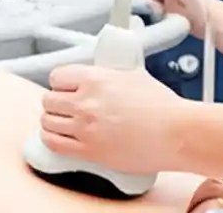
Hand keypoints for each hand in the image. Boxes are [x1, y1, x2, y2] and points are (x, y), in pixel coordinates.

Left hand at [41, 64, 190, 174]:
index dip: (60, 83)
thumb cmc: (162, 106)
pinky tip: (62, 137)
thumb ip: (110, 72)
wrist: (175, 133)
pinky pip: (54, 144)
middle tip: (65, 105)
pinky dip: (52, 140)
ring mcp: (85, 128)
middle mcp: (86, 102)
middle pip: (48, 100)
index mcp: (96, 79)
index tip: (64, 87)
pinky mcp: (89, 151)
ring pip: (47, 123)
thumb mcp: (134, 74)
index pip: (56, 77)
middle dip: (55, 102)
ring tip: (63, 122)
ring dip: (53, 121)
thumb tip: (101, 70)